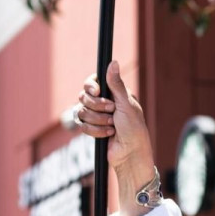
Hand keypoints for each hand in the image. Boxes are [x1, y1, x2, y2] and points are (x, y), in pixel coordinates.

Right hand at [76, 61, 156, 212]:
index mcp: (114, 93)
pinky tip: (107, 134)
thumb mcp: (126, 104)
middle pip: (83, 95)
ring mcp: (96, 115)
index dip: (91, 86)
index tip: (96, 91)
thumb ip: (116, 84)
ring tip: (112, 126)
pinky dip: (93, 130)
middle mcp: (104, 102)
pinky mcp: (91, 128)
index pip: (93, 81)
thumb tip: (113, 62)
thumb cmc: (134, 128)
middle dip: (96, 106)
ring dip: (97, 120)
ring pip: (80, 110)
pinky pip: (81, 124)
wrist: (130, 154)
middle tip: (112, 112)